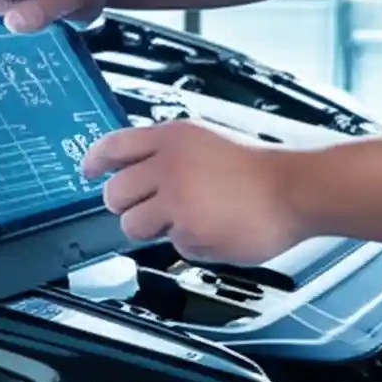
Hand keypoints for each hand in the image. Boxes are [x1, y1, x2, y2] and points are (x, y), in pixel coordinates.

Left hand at [82, 120, 306, 264]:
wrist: (294, 189)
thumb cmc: (259, 168)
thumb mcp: (207, 140)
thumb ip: (170, 152)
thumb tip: (138, 168)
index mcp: (172, 137)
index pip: (113, 146)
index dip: (94, 161)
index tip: (87, 171)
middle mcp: (168, 166)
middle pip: (114, 193)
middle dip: (124, 205)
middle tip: (144, 208)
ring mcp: (176, 201)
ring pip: (132, 225)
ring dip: (151, 228)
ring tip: (184, 219)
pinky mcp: (188, 232)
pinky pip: (171, 244)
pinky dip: (189, 242)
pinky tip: (213, 227)